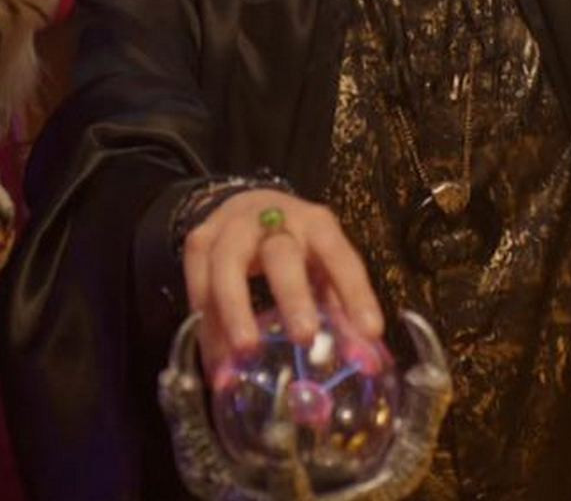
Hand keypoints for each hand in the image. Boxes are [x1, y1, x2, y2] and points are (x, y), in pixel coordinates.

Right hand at [181, 189, 384, 376]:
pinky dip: (208, 329)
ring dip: (235, 311)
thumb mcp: (323, 264)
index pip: (339, 255)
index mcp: (315, 225)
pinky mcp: (199, 243)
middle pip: (281, 254)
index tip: (371, 332)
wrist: (245, 206)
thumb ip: (341, 308)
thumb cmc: (295, 246)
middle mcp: (273, 220)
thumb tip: (366, 363)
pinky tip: (218, 365)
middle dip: (292, 295)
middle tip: (304, 338)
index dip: (356, 292)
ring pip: (227, 265)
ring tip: (245, 354)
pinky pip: (199, 288)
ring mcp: (230, 229)